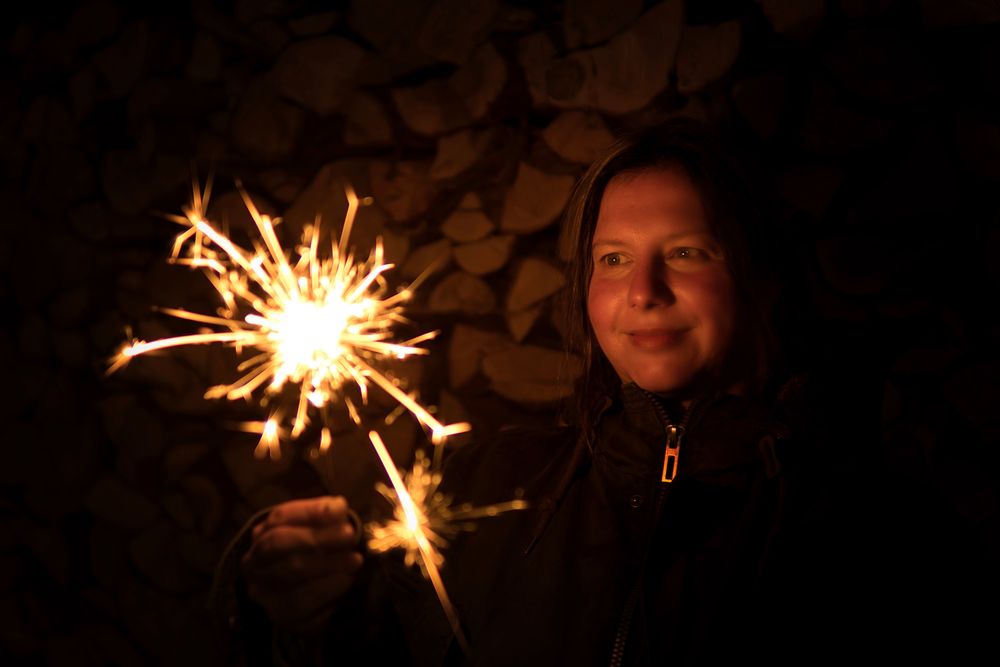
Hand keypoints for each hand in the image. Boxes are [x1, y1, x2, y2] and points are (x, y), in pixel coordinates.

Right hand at [241, 496, 363, 633]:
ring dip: (327, 564)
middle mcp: (255, 563)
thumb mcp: (318, 530)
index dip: (310, 511)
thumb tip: (337, 508)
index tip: (340, 509)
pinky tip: (346, 581)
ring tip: (355, 559)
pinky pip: (301, 604)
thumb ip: (326, 516)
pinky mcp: (280, 617)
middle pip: (279, 543)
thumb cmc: (315, 554)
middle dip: (317, 537)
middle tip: (349, 536)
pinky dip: (327, 590)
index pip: (280, 517)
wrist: (312, 598)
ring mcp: (264, 592)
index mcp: (263, 534)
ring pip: (290, 573)